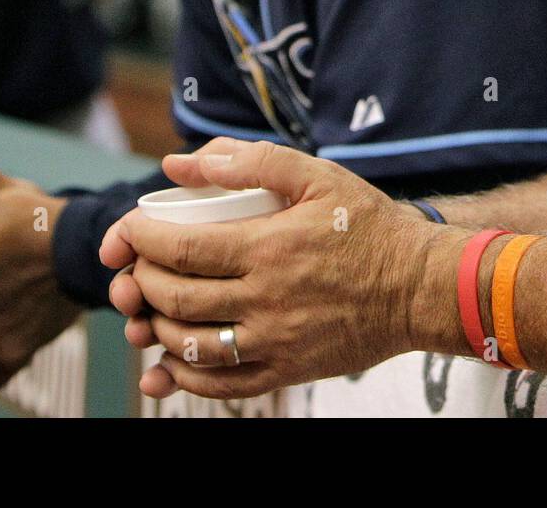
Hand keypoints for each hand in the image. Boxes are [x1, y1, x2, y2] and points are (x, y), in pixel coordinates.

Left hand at [100, 139, 445, 399]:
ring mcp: (276, 341)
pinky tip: (169, 363)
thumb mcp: (317, 176)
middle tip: (136, 267)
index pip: (179, 249)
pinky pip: (221, 385)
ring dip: (156, 327)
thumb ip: (250, 161)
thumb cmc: (369, 224)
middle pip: (176, 298)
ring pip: (190, 345)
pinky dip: (184, 378)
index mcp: (269, 247)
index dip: (139, 240)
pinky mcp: (288, 370)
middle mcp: (266, 299)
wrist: (419, 284)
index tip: (128, 231)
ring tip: (151, 307)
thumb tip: (182, 162)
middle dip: (140, 282)